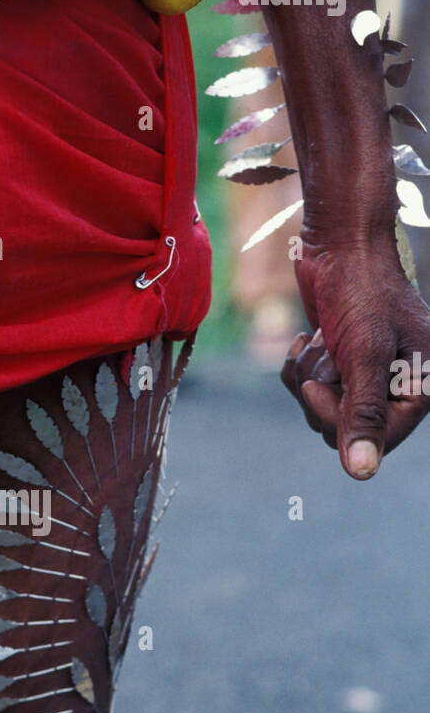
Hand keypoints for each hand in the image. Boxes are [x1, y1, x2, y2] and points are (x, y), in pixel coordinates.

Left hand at [280, 241, 429, 479]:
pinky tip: (304, 339)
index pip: (379, 441)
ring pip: (321, 411)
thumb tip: (362, 471)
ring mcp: (364, 374)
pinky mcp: (336, 363)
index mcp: (420, 384)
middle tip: (324, 359)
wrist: (338, 241)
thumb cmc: (361, 290)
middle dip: (322, 397)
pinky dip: (296, 366)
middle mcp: (396, 384)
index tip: (318, 391)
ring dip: (308, 376)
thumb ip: (365, 413)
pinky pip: (305, 389)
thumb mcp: (364, 353)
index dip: (343, 423)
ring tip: (320, 341)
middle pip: (345, 431)